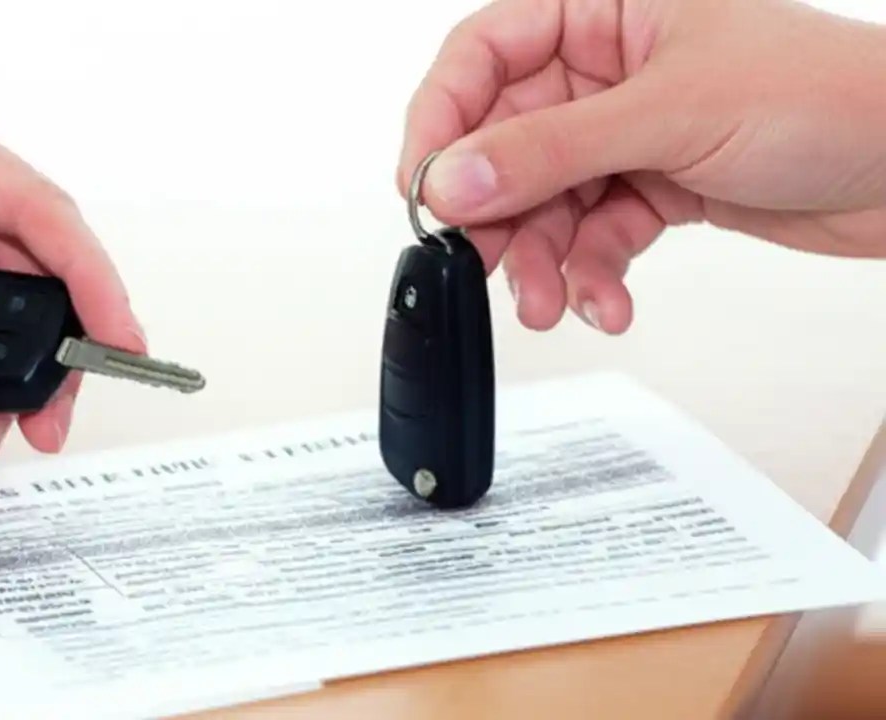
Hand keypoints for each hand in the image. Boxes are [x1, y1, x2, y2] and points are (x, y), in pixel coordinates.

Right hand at [397, 0, 885, 333]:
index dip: (442, 119)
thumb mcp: (669, 113)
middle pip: (505, 141)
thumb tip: (452, 178)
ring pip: (544, 200)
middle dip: (498, 214)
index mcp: (603, 11)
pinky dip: (591, 273)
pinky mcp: (650, 185)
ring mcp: (627, 130)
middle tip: (487, 264)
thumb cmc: (826, 96)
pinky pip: (590, 233)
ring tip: (551, 301)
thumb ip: (549, 149)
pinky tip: (607, 299)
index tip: (425, 186)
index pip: (484, 54)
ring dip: (542, 259)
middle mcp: (606, 68)